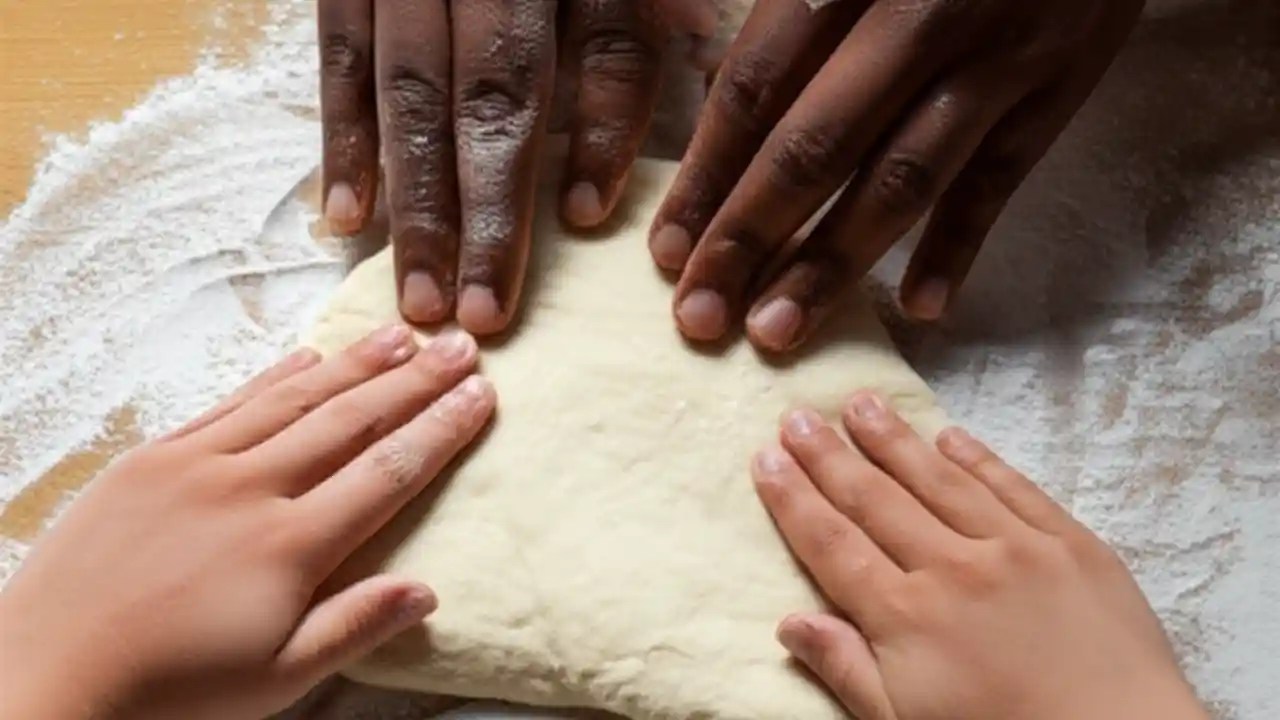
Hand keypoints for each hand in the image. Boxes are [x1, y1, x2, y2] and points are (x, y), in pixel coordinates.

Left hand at [0, 327, 494, 719]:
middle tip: (459, 346)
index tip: (481, 396)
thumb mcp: (276, 681)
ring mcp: (194, 465)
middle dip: (413, 381)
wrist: (41, 680)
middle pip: (349, 422)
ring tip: (401, 335)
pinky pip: (226, 403)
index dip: (440, 430)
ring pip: (292, 400)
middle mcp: (248, 490)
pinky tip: (308, 357)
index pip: (386, 473)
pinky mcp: (150, 459)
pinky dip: (274, 377)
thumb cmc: (169, 694)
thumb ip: (355, 628)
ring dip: (353, 366)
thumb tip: (429, 588)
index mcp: (288, 547)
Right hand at [319, 0, 715, 334]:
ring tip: (416, 294)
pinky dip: (342, 140)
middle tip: (480, 312)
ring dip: (414, 201)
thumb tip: (708, 66)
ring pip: (412, 92)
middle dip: (488, 209)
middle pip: (498, 88)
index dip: (602, 129)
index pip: (607, 40)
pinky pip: (338, 58)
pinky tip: (346, 219)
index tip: (586, 218)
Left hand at [654, 0, 1144, 351]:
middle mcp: (919, 15)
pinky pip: (1001, 179)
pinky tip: (919, 309)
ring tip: (776, 332)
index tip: (668, 252)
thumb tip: (714, 92)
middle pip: (816, 147)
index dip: (707, 175)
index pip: (756, 87)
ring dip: (833, 264)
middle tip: (701, 318)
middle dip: (749, 240)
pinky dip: (959, 247)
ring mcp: (998, 55)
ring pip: (902, 179)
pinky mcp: (1061, 84)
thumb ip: (787, 7)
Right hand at [752, 394, 1206, 719]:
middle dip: (830, 456)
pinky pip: (1014, 488)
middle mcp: (953, 569)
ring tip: (859, 403)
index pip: (833, 544)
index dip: (794, 499)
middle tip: (798, 415)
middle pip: (876, 500)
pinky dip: (978, 459)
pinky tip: (950, 435)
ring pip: (939, 481)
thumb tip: (790, 622)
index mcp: (907, 618)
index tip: (766, 458)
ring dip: (894, 439)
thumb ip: (848, 671)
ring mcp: (1015, 549)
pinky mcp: (1072, 544)